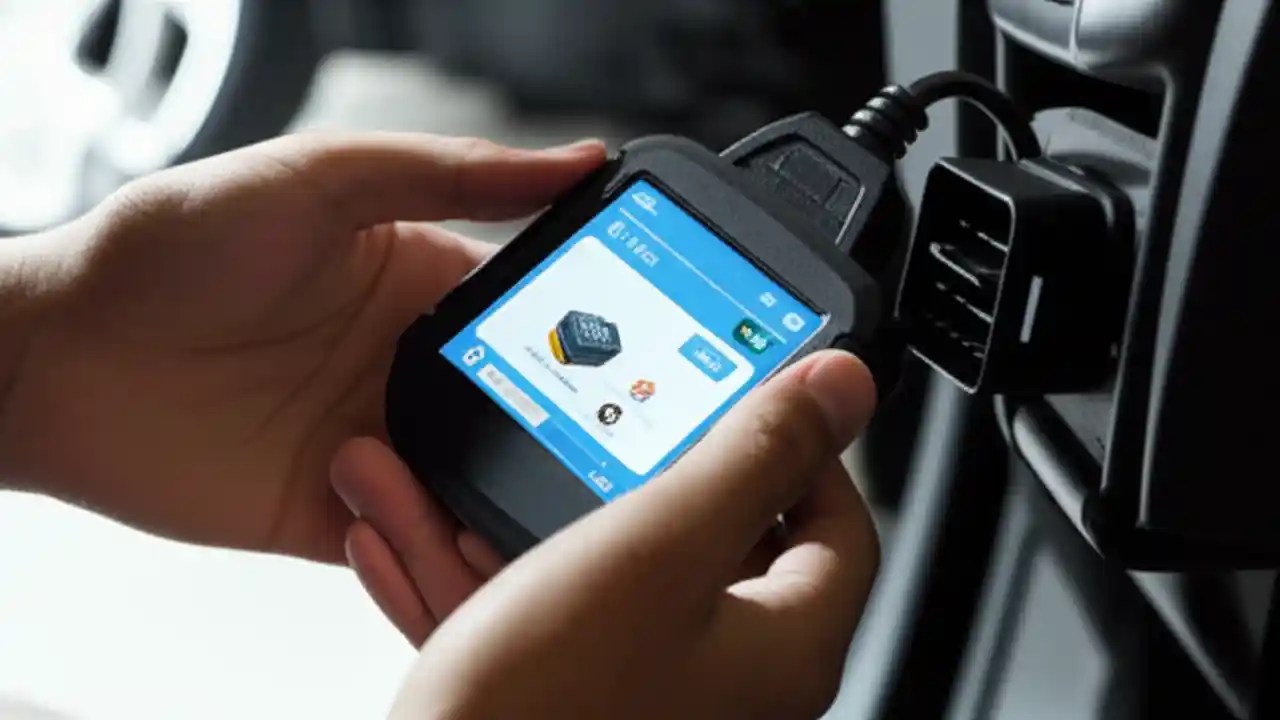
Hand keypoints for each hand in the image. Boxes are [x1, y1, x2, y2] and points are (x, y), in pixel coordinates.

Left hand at [0, 132, 605, 563]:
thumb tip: (578, 157)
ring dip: (484, 507)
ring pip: (478, 495)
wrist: (55, 355)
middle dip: (557, 439)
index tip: (629, 356)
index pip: (537, 320)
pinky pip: (409, 553)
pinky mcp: (335, 519)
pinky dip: (421, 559)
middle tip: (586, 455)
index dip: (589, 339)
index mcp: (424, 287)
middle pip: (523, 416)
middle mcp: (412, 371)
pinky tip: (377, 520)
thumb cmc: (172, 246)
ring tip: (459, 495)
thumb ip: (451, 173)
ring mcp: (379, 448)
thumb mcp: (320, 178)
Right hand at [363, 350, 878, 718]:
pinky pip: (532, 626)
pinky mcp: (568, 710)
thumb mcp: (661, 548)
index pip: (839, 528)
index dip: (804, 451)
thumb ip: (752, 459)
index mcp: (780, 647)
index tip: (753, 401)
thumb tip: (841, 387)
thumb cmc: (554, 712)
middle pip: (704, 545)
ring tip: (458, 479)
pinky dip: (477, 581)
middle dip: (623, 475)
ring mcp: (643, 699)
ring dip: (521, 521)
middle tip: (595, 428)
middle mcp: (724, 681)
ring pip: (594, 580)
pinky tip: (408, 539)